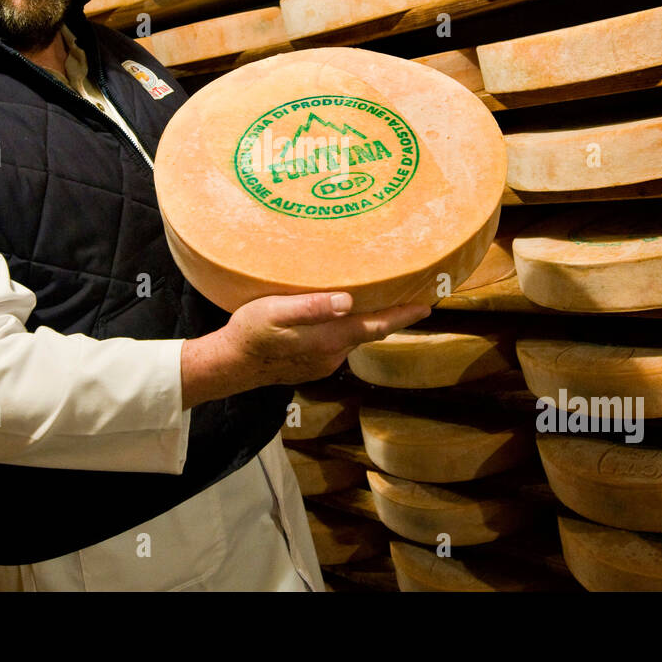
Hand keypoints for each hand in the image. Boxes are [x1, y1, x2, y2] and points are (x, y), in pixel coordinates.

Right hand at [180, 292, 430, 408]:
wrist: (233, 365)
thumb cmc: (251, 331)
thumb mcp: (275, 311)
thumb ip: (312, 307)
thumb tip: (348, 301)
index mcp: (329, 338)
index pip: (376, 325)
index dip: (403, 315)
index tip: (428, 305)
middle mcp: (334, 354)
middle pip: (370, 331)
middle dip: (392, 315)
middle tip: (413, 296)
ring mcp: (325, 363)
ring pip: (354, 337)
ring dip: (367, 321)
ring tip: (378, 298)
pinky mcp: (315, 365)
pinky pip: (338, 344)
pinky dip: (346, 330)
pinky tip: (341, 316)